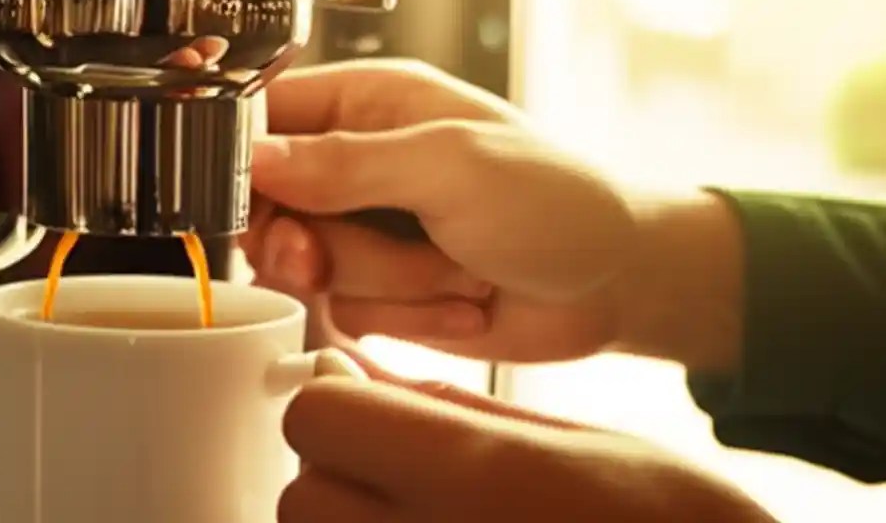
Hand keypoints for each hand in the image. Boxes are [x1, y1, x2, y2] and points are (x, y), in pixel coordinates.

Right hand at [242, 59, 742, 368]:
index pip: (265, 118)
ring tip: (453, 270)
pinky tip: (464, 299)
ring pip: (310, 268)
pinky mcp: (387, 288)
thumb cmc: (557, 201)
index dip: (245, 165)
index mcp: (372, 103)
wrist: (618, 284)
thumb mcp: (450, 167)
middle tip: (329, 258)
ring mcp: (371, 230)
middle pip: (271, 206)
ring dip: (384, 284)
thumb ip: (346, 164)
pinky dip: (407, 317)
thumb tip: (254, 161)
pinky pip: (350, 311)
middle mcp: (359, 163)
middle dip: (312, 244)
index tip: (258, 207)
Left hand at [278, 376, 774, 522]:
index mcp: (478, 477)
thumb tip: (359, 377)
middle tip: (401, 474)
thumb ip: (456, 409)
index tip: (368, 408)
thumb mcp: (583, 441)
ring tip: (426, 519)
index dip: (338, 405)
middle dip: (337, 475)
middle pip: (302, 498)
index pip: (318, 418)